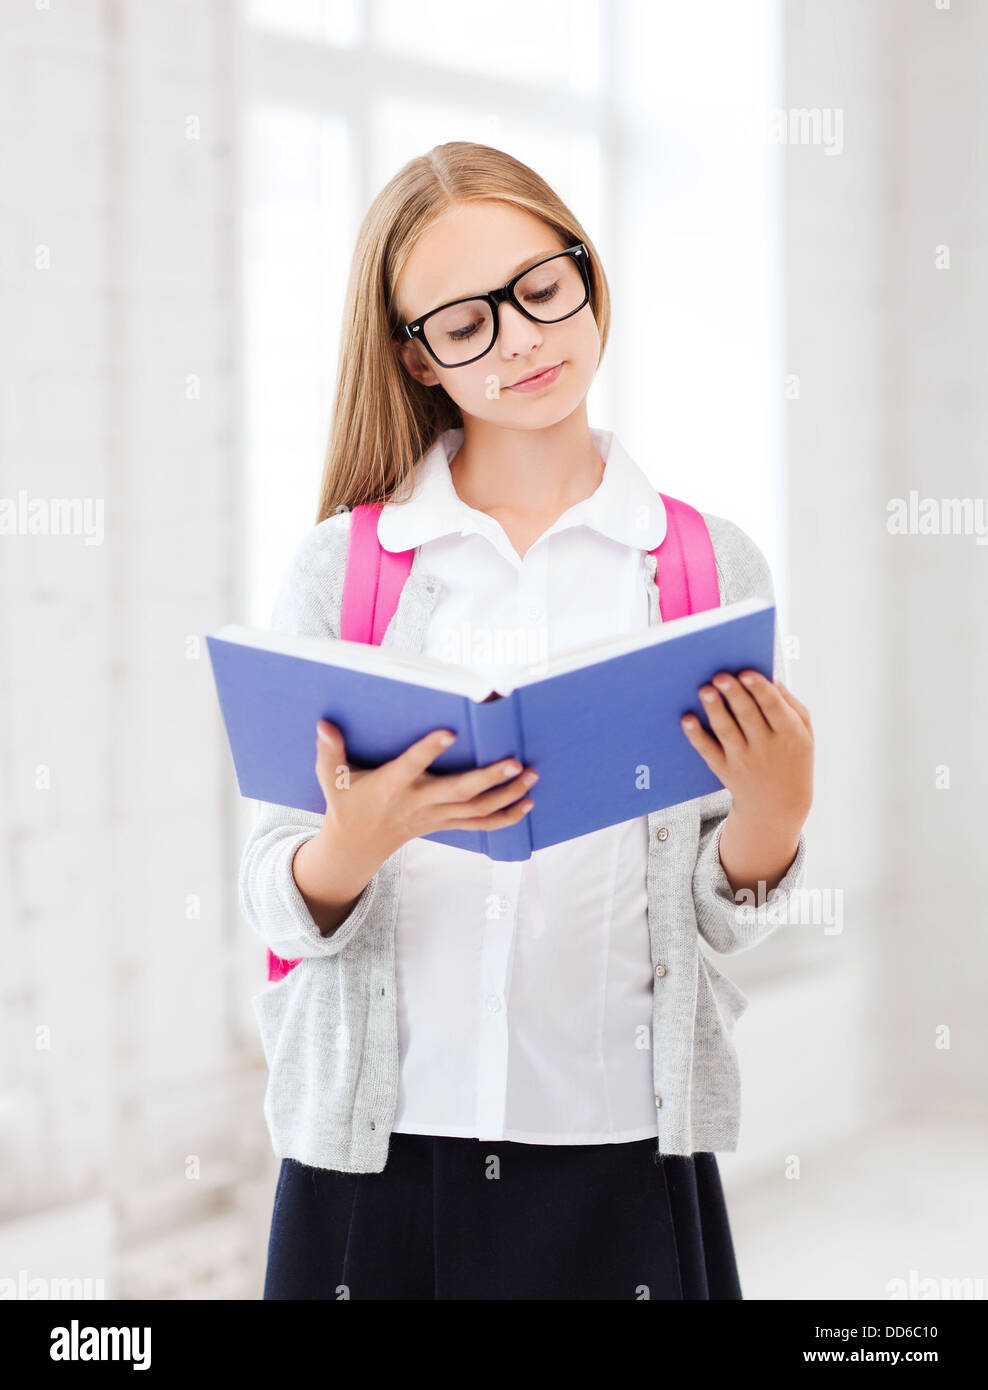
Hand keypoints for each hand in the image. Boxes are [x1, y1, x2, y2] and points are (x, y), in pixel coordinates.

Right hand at [314, 720, 538, 865]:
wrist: (356, 845)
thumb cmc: (345, 803)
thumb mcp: (331, 778)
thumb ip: (330, 750)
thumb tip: (324, 723)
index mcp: (390, 786)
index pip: (411, 766)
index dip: (428, 751)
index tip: (449, 732)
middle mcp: (417, 803)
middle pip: (459, 792)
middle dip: (489, 778)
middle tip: (516, 762)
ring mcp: (434, 816)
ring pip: (476, 810)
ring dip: (507, 795)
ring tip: (532, 776)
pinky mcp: (445, 824)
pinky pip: (480, 825)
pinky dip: (505, 817)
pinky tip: (528, 805)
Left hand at [680, 671, 812, 830]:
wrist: (780, 805)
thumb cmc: (792, 757)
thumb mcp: (803, 733)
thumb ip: (790, 704)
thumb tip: (771, 677)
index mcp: (790, 734)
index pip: (774, 707)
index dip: (760, 689)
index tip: (746, 672)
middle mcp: (766, 748)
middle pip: (748, 716)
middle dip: (734, 694)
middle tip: (719, 674)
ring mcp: (744, 761)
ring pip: (726, 731)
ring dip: (714, 710)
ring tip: (705, 689)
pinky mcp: (725, 770)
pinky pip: (708, 751)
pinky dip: (696, 736)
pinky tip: (687, 719)